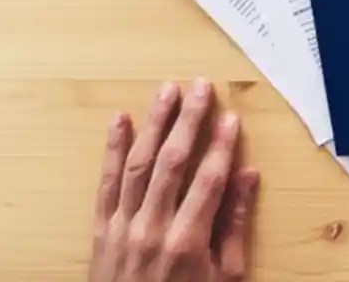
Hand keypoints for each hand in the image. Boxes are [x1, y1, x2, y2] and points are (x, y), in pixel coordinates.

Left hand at [90, 79, 259, 281]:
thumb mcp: (223, 278)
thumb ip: (233, 226)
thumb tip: (247, 177)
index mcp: (187, 242)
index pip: (208, 179)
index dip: (220, 144)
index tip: (230, 115)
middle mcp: (152, 229)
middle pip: (172, 162)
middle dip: (188, 120)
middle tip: (200, 86)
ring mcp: (123, 228)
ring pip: (138, 164)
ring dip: (153, 123)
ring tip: (166, 90)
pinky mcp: (101, 231)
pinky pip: (106, 183)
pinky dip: (112, 150)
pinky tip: (119, 120)